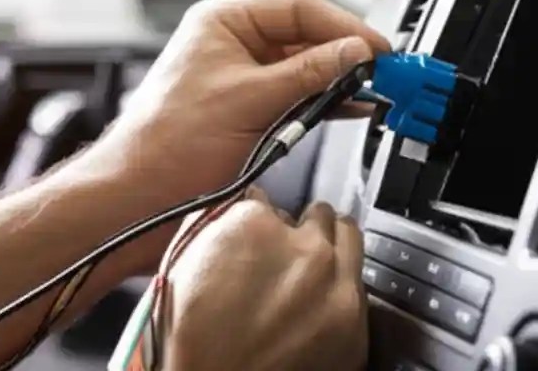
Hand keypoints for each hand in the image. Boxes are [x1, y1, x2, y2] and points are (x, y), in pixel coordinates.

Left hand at [69, 0, 389, 219]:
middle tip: (383, 70)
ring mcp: (242, 78)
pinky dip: (324, 102)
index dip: (343, 25)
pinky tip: (351, 107)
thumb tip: (355, 52)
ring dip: (338, 80)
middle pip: (305, 36)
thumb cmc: (167, 145)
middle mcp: (233, 44)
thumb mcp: (250, 100)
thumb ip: (309, 73)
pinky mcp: (249, 110)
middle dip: (345, 53)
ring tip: (373, 90)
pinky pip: (296, 96)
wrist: (138, 199)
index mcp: (223, 22)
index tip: (377, 47)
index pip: (298, 7)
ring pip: (305, 68)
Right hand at [161, 190, 367, 370]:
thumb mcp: (181, 264)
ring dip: (330, 247)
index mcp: (255, 226)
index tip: (250, 236)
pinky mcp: (357, 325)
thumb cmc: (187, 338)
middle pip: (318, 214)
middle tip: (283, 254)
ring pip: (349, 237)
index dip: (255, 219)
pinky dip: (338, 291)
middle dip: (300, 230)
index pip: (264, 199)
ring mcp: (338, 287)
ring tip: (310, 270)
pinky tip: (314, 310)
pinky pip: (356, 287)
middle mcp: (307, 248)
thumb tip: (241, 201)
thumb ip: (214, 221)